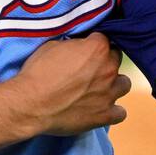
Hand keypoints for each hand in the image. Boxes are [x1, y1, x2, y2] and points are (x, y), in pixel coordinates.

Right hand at [12, 32, 131, 136]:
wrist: (30, 104)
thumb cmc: (38, 72)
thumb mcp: (52, 46)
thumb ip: (73, 45)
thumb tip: (78, 46)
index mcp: (97, 49)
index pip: (104, 39)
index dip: (93, 43)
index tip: (84, 48)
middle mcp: (108, 69)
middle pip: (116, 59)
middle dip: (105, 61)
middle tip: (89, 68)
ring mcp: (109, 94)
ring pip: (124, 84)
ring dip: (113, 84)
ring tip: (98, 88)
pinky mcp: (104, 115)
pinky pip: (120, 112)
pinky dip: (113, 110)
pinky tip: (101, 108)